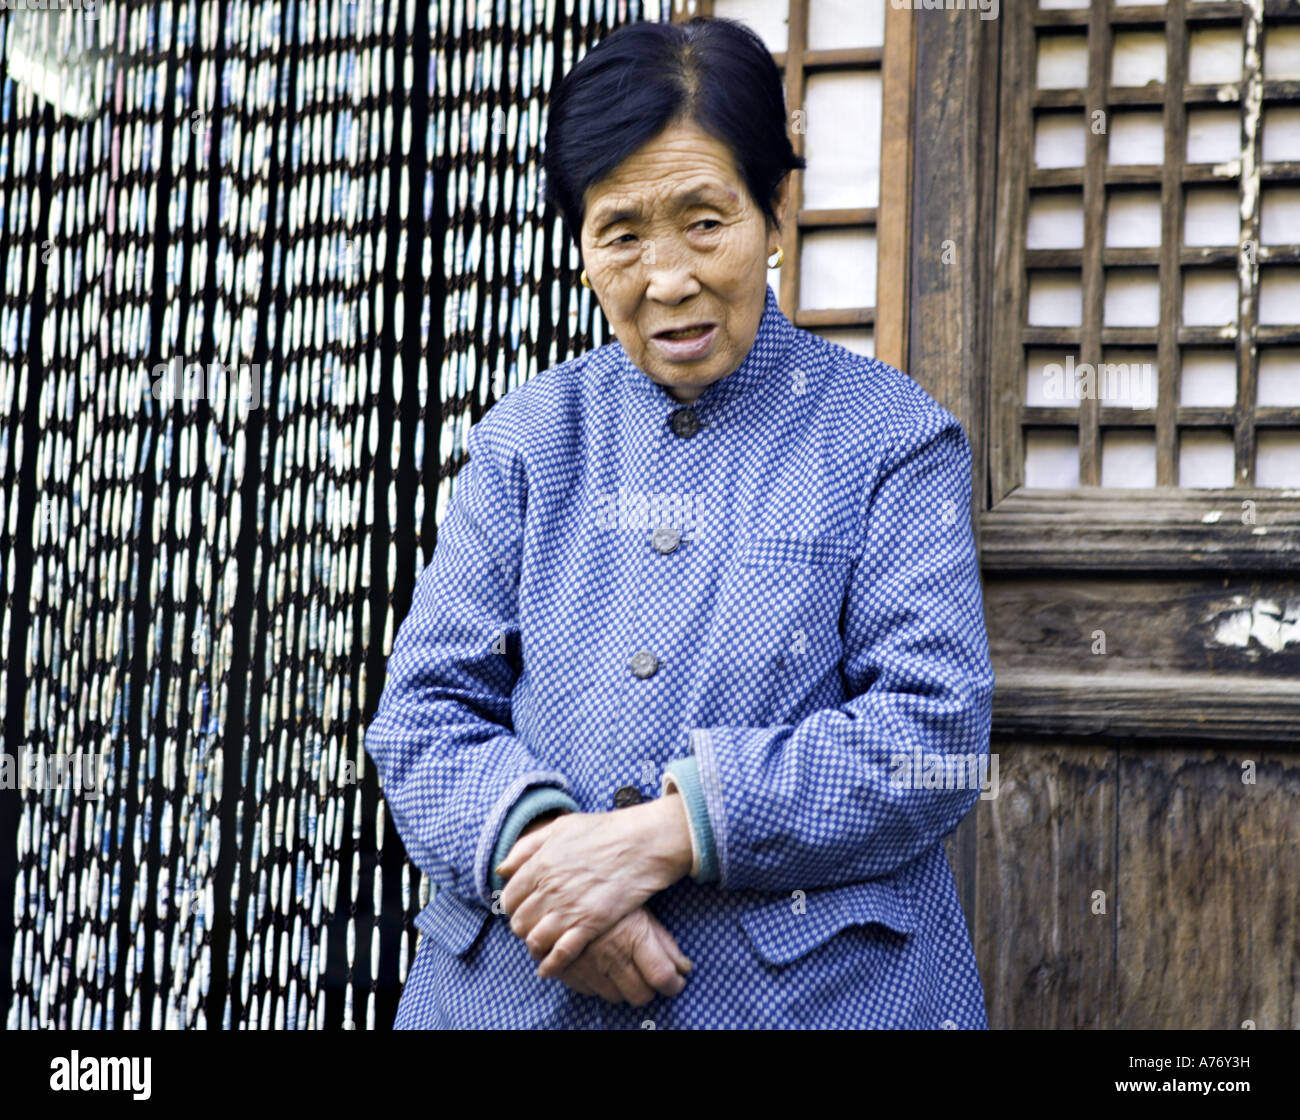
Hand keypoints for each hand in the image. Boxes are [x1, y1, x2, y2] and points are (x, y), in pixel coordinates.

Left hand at [496, 794, 693, 977]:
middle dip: (522, 927)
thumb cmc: (605, 831)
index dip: (511, 906)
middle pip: (519, 921)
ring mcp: (568, 908)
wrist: (642, 843)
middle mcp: (549, 888)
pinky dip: (551, 964)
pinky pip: (560, 953)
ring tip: (541, 946)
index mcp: (540, 863)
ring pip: (535, 939)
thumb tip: (502, 868)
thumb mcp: (561, 826)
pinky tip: (549, 968)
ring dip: (535, 946)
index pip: (510, 896)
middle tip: (532, 927)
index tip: (519, 909)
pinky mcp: (589, 924)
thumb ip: (527, 846)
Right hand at [558, 905, 691, 1006]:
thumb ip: (664, 943)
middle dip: (649, 989)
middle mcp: (611, 954)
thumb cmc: (609, 896)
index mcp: (633, 936)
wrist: (561, 888)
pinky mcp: (568, 970)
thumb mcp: (641, 911)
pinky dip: (599, 985)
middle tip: (649, 976)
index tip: (676, 982)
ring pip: (616, 997)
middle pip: (641, 995)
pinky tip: (601, 966)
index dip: (674, 984)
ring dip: (623, 988)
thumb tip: (685, 969)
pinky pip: (591, 992)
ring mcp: (588, 965)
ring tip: (623, 967)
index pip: (662, 976)